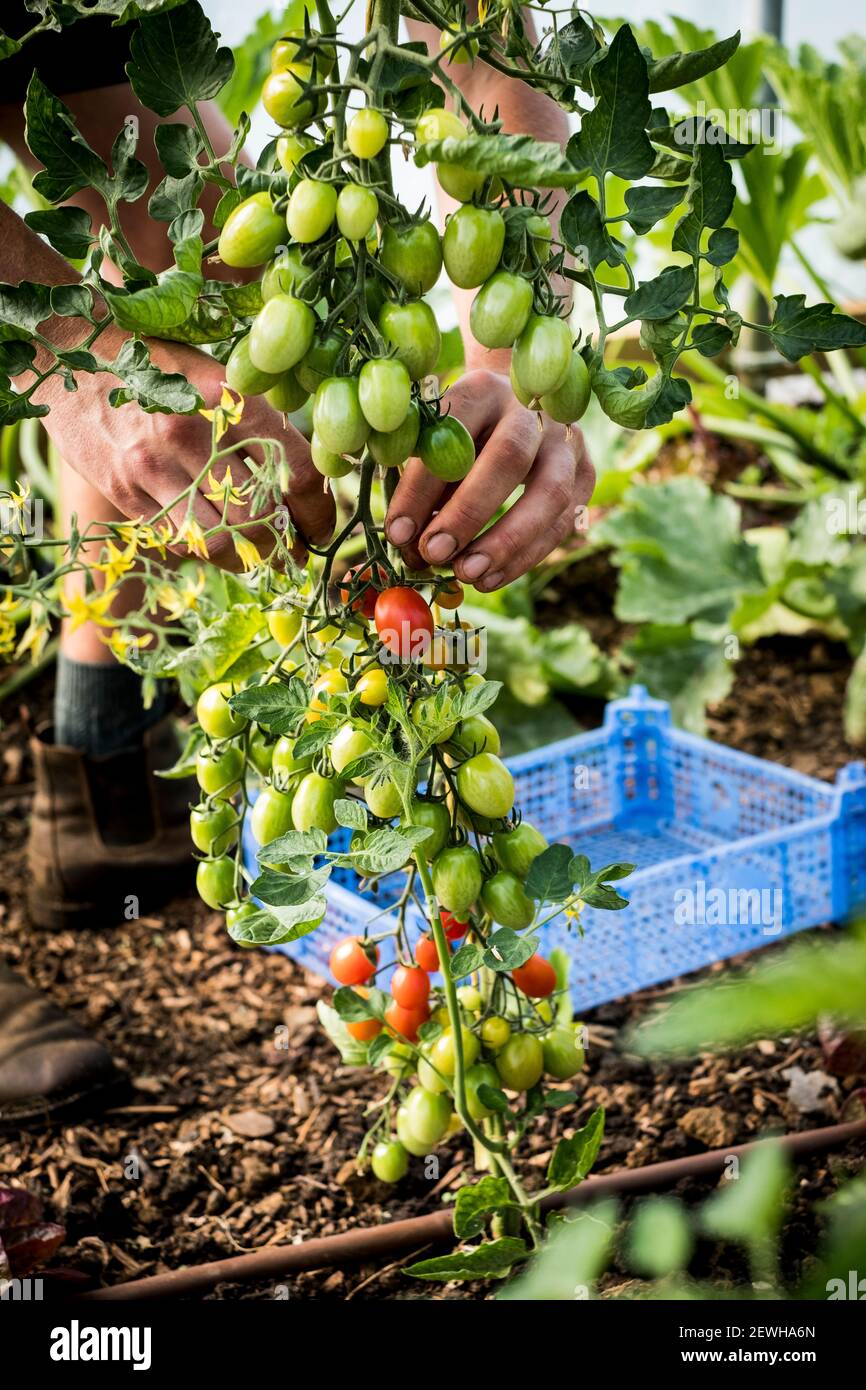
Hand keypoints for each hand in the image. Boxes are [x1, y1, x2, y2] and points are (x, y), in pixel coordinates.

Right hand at [37, 334, 334, 569]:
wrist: (70, 352)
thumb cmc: (158, 363)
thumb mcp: (215, 375)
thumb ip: (259, 425)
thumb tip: (306, 487)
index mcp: (229, 398)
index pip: (296, 474)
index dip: (318, 513)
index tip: (319, 527)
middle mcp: (191, 432)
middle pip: (261, 518)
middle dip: (285, 543)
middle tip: (291, 547)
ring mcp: (152, 466)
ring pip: (221, 542)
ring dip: (246, 556)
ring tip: (254, 550)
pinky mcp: (122, 491)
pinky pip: (179, 542)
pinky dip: (203, 549)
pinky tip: (210, 536)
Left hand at [384, 370, 593, 588]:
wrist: (512, 408)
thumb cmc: (459, 434)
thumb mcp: (433, 441)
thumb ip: (420, 482)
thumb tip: (406, 540)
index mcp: (482, 390)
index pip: (453, 433)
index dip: (422, 486)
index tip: (398, 532)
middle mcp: (531, 410)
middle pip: (509, 457)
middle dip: (469, 513)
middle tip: (435, 553)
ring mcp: (566, 441)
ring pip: (550, 494)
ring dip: (507, 543)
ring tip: (468, 574)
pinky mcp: (585, 473)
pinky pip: (563, 522)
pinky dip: (525, 557)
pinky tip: (490, 578)